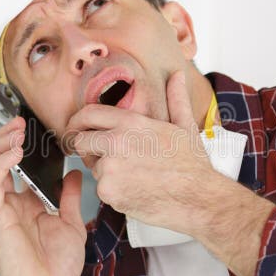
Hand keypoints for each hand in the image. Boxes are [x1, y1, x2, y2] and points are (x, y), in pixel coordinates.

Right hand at [0, 116, 86, 275]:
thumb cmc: (58, 268)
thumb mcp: (71, 224)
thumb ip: (69, 197)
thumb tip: (73, 174)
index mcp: (26, 207)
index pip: (17, 169)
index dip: (20, 147)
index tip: (34, 129)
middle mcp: (10, 206)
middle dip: (6, 140)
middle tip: (20, 122)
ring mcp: (2, 211)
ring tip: (16, 130)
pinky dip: (1, 164)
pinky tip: (15, 151)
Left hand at [66, 70, 275, 275]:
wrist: (199, 198)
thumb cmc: (193, 166)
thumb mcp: (185, 126)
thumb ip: (176, 99)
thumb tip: (177, 77)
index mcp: (131, 123)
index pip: (88, 114)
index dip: (78, 121)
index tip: (76, 128)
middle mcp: (116, 142)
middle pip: (80, 141)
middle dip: (88, 149)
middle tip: (103, 156)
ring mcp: (110, 168)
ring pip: (93, 168)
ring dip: (106, 172)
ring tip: (134, 176)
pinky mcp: (109, 192)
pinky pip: (102, 190)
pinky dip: (114, 192)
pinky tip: (135, 190)